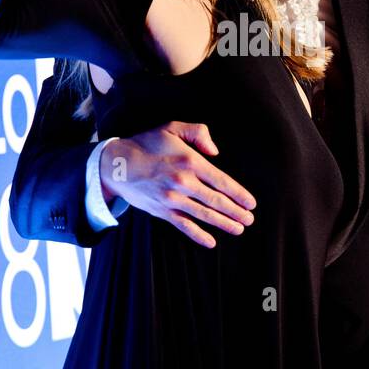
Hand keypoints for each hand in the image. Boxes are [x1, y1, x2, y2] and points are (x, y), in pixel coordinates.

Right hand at [100, 122, 256, 247]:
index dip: (239, 194)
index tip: (251, 203)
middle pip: (216, 201)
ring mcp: (172, 199)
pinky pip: (184, 226)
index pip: (221, 181)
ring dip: (224, 223)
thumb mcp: (172, 127)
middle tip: (249, 219)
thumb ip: (198, 133)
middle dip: (236, 212)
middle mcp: (183, 182)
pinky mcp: (161, 211)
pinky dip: (198, 235)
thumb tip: (215, 152)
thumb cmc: (147, 143)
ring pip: (204, 215)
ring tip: (239, 228)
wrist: (117, 164)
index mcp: (190, 161)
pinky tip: (211, 242)